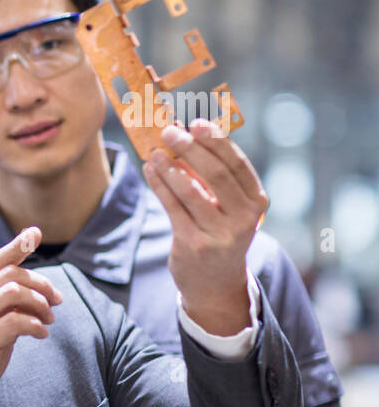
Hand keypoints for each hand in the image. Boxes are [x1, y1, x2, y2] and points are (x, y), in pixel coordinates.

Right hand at [0, 227, 62, 406]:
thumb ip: (2, 309)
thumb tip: (34, 297)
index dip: (16, 246)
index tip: (34, 233)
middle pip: (10, 275)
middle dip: (41, 283)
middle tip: (57, 301)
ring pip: (13, 293)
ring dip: (40, 304)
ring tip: (48, 320)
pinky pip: (16, 322)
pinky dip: (36, 325)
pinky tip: (41, 335)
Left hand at [142, 120, 267, 334]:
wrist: (216, 282)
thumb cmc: (219, 232)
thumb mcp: (228, 207)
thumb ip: (213, 177)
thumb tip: (185, 138)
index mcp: (256, 202)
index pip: (237, 164)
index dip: (217, 141)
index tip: (197, 123)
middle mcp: (243, 218)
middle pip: (216, 174)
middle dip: (191, 149)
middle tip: (170, 131)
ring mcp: (219, 233)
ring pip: (191, 191)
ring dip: (170, 168)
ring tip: (155, 152)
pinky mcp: (194, 245)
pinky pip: (172, 208)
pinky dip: (159, 185)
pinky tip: (150, 170)